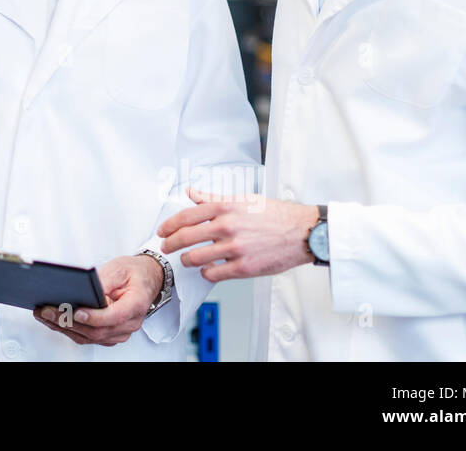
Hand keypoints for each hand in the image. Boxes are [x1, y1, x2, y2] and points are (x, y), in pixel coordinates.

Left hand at [33, 253, 163, 345]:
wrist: (146, 279)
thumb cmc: (134, 273)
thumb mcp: (119, 268)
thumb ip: (102, 282)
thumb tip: (82, 291)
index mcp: (136, 305)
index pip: (113, 317)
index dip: (93, 317)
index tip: (76, 311)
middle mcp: (129, 323)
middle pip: (97, 331)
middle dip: (69, 321)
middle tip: (48, 310)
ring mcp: (120, 332)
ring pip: (90, 337)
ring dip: (65, 327)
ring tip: (44, 314)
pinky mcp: (110, 334)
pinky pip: (88, 337)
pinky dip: (70, 330)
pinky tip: (55, 320)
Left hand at [158, 187, 318, 281]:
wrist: (302, 232)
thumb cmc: (276, 215)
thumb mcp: (243, 199)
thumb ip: (213, 198)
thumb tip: (191, 192)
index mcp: (225, 207)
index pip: (186, 216)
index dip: (169, 225)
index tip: (163, 230)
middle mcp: (228, 226)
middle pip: (186, 237)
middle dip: (170, 244)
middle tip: (166, 247)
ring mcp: (235, 248)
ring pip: (196, 257)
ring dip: (187, 260)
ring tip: (187, 259)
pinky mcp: (244, 267)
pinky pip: (214, 273)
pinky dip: (206, 272)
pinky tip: (207, 269)